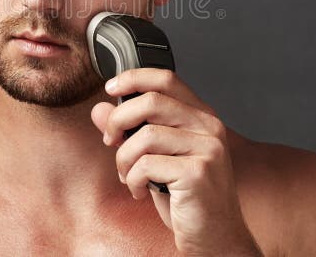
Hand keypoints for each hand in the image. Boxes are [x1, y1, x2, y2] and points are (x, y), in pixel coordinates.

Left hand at [90, 68, 263, 256]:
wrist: (216, 237)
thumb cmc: (187, 198)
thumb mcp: (154, 158)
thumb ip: (130, 130)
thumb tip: (99, 109)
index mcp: (200, 116)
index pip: (166, 79)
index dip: (133, 78)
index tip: (110, 88)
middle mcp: (208, 126)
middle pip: (150, 101)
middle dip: (118, 121)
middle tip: (110, 141)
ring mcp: (207, 148)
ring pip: (144, 136)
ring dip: (124, 159)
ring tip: (129, 176)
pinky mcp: (198, 172)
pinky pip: (147, 165)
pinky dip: (134, 181)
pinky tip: (141, 191)